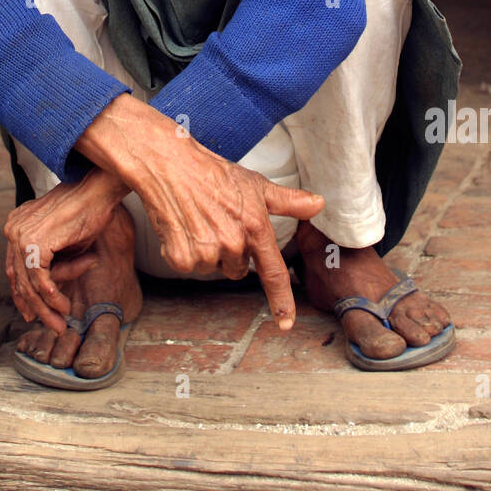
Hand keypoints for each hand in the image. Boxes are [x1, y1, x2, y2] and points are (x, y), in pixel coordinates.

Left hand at [4, 167, 127, 332]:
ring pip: (28, 283)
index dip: (24, 294)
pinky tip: (62, 306)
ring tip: (60, 322)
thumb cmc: (87, 213)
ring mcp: (20, 235)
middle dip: (34, 306)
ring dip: (45, 307)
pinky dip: (51, 296)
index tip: (33, 312)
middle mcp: (13, 229)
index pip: (14, 268)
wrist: (98, 192)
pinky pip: (40, 279)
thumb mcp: (64, 244)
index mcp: (17, 225)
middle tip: (49, 324)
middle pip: (18, 278)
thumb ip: (52, 263)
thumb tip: (45, 293)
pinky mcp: (34, 242)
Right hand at [77, 94, 323, 329]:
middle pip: (237, 270)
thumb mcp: (256, 185)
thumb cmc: (215, 173)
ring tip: (199, 222)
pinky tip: (183, 228)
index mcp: (255, 228)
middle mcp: (233, 243)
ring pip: (212, 269)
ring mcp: (206, 252)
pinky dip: (184, 252)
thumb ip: (289, 201)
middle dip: (230, 252)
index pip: (273, 273)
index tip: (286, 324)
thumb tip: (319, 204)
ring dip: (206, 252)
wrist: (171, 165)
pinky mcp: (181, 257)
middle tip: (219, 223)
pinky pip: (188, 267)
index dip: (281, 301)